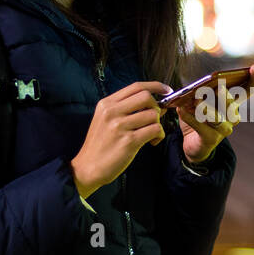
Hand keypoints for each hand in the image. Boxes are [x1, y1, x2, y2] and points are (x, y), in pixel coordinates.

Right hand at [71, 80, 170, 197]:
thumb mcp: (104, 120)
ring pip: (153, 114)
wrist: (87, 168)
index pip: (136, 87)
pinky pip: (154, 130)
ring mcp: (120, 126)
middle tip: (154, 119)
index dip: (154, 86)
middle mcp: (112, 112)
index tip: (166, 90)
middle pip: (146, 97)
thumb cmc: (100, 145)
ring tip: (152, 134)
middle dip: (156, 107)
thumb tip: (155, 105)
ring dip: (158, 124)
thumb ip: (125, 110)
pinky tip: (152, 142)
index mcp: (106, 104)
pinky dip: (159, 135)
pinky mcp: (129, 141)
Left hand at [177, 64, 253, 163]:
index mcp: (232, 104)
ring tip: (196, 100)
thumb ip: (197, 92)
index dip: (252, 80)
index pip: (246, 91)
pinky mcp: (211, 138)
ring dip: (205, 108)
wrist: (193, 143)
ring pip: (216, 116)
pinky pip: (200, 126)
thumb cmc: (198, 117)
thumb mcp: (198, 101)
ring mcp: (223, 128)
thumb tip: (187, 88)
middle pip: (230, 102)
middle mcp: (232, 116)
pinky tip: (180, 110)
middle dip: (223, 95)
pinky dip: (189, 117)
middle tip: (218, 87)